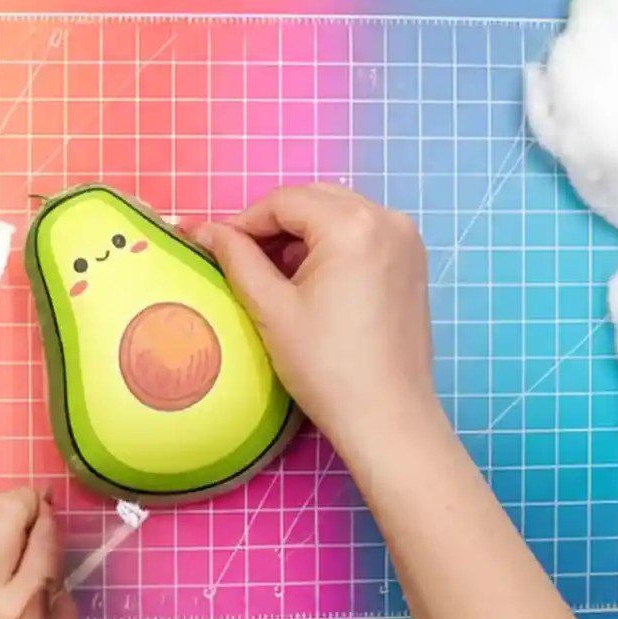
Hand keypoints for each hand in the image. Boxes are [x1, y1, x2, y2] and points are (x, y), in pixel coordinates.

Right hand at [191, 183, 439, 451]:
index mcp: (353, 225)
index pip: (284, 201)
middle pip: (314, 200)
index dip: (244, 222)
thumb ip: (237, 258)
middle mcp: (387, 220)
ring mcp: (406, 240)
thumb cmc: (327, 368)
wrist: (388, 418)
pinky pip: (362, 235)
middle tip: (242, 261)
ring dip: (302, 234)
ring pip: (339, 215)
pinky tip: (310, 282)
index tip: (216, 247)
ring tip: (274, 275)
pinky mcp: (412, 263)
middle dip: (274, 224)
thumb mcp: (271, 309)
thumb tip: (205, 231)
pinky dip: (331, 246)